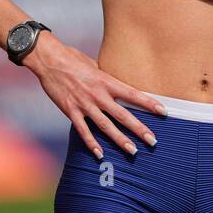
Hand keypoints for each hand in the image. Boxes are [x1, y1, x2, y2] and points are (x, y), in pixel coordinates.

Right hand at [22, 33, 167, 159]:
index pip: (133, 94)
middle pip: (123, 115)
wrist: (49, 60)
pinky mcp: (71, 111)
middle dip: (139, 129)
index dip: (149, 103)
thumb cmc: (73, 58)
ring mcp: (84, 104)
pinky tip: (100, 154)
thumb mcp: (94, 65)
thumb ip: (105, 78)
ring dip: (120, 140)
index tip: (163, 112)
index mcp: (106, 81)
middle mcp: (98, 94)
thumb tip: (116, 85)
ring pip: (106, 126)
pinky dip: (92, 143)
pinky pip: (83, 130)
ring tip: (133, 151)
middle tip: (153, 141)